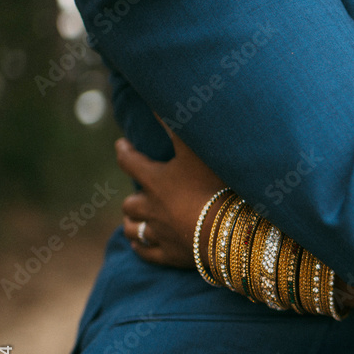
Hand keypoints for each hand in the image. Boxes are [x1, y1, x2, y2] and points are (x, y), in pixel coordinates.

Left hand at [116, 117, 225, 266]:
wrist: (231, 230)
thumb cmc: (215, 185)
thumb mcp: (196, 150)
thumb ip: (176, 124)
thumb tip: (156, 98)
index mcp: (156, 180)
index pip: (129, 162)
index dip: (124, 151)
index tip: (122, 145)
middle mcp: (152, 207)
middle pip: (130, 203)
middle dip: (132, 197)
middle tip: (140, 193)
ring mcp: (161, 233)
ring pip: (133, 229)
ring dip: (132, 223)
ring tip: (136, 219)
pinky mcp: (172, 255)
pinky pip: (148, 253)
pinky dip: (142, 247)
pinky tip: (142, 245)